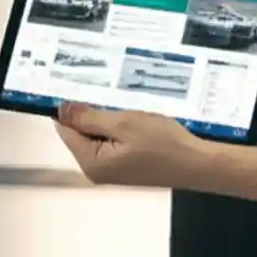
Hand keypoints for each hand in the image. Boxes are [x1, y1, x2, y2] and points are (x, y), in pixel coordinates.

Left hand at [54, 101, 211, 188]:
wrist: (196, 163)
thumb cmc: (162, 142)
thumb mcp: (123, 124)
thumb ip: (89, 118)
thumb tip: (61, 110)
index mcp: (91, 162)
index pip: (66, 130)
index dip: (70, 108)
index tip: (80, 86)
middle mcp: (96, 170)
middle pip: (79, 134)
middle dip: (90, 113)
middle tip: (106, 91)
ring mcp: (111, 170)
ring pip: (96, 136)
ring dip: (106, 119)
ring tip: (122, 104)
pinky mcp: (124, 167)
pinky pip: (110, 142)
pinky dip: (117, 128)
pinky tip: (131, 117)